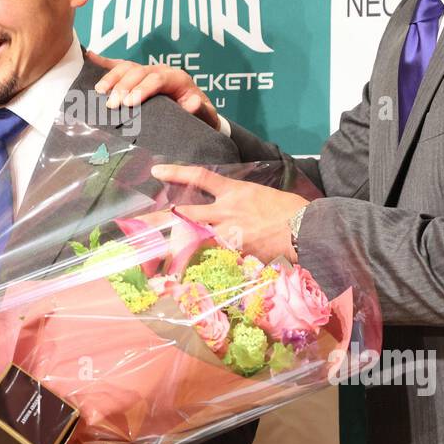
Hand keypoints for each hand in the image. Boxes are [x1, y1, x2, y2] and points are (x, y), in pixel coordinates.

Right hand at [86, 50, 218, 129]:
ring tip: (100, 91)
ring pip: (127, 67)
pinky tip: (90, 57)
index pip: (157, 79)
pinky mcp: (138, 77)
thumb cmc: (200, 115)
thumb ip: (201, 110)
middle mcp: (161, 71)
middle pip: (138, 71)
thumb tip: (193, 102)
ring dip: (111, 77)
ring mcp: (148, 72)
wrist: (198, 113)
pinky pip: (120, 66)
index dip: (143, 89)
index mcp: (178, 79)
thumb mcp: (207, 116)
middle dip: (123, 86)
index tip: (130, 103)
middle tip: (112, 104)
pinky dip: (105, 62)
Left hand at [152, 164, 307, 262]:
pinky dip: (203, 265)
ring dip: (171, 247)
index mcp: (234, 192)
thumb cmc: (292, 210)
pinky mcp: (237, 255)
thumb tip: (229, 205)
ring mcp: (229, 235)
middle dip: (158, 219)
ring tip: (149, 254)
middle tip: (135, 222)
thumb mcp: (262, 195)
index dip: (177, 173)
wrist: (308, 229)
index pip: (200, 177)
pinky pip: (214, 259)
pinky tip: (184, 273)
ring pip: (193, 240)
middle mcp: (226, 212)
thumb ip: (240, 199)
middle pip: (184, 214)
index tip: (157, 170)